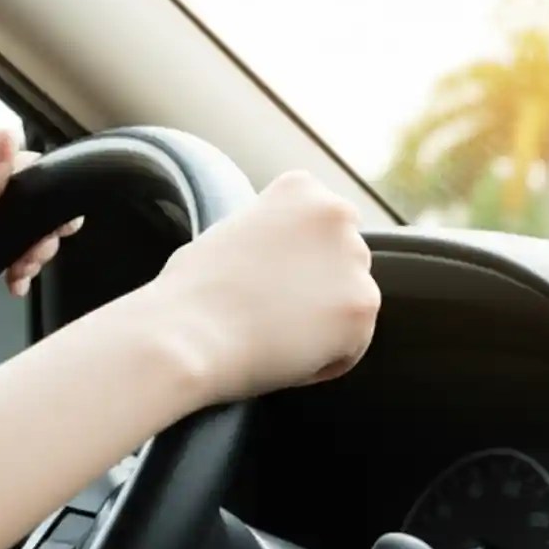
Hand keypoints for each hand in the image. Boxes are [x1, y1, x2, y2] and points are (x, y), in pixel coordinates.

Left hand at [0, 130, 81, 322]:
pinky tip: (7, 279)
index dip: (48, 202)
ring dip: (21, 247)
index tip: (53, 237)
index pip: (26, 167)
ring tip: (17, 278)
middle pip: (20, 194)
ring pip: (8, 215)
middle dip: (35, 232)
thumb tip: (7, 130)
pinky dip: (3, 253)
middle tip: (28, 266)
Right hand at [80, 170, 379, 403]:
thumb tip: (286, 262)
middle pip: (342, 262)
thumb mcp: (229, 234)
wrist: (186, 335)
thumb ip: (271, 236)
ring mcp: (355, 262)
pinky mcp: (361, 310)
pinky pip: (349, 345)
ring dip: (320, 324)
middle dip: (316, 287)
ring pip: (348, 304)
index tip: (264, 277)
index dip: (294, 260)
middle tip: (267, 310)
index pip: (321, 227)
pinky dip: (322, 359)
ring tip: (268, 332)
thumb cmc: (190, 290)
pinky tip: (279, 352)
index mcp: (301, 189)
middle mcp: (337, 215)